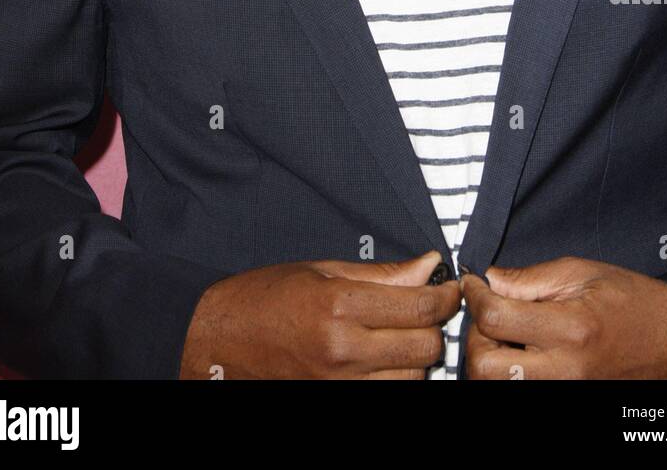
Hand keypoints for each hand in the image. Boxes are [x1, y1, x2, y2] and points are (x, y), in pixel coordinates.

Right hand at [179, 249, 460, 378]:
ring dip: (419, 357)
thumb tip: (429, 265)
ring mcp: (340, 384)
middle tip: (428, 310)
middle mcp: (342, 350)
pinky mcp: (335, 403)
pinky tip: (387, 358)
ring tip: (405, 335)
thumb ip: (380, 274)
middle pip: (425, 347)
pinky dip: (397, 378)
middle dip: (435, 326)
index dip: (445, 296)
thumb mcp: (321, 270)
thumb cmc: (265, 297)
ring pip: (413, 379)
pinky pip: (388, 394)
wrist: (216, 341)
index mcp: (339, 306)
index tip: (450, 288)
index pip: (419, 307)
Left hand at [461, 256, 666, 379]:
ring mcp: (567, 393)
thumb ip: (532, 279)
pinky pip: (524, 391)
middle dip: (477, 337)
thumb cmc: (638, 303)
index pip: (494, 318)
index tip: (473, 283)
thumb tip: (490, 280)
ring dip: (492, 358)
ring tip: (509, 334)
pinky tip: (526, 351)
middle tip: (490, 314)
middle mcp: (566, 370)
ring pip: (499, 385)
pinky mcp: (569, 402)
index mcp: (571, 329)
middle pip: (484, 367)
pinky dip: (513, 373)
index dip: (474, 295)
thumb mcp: (586, 273)